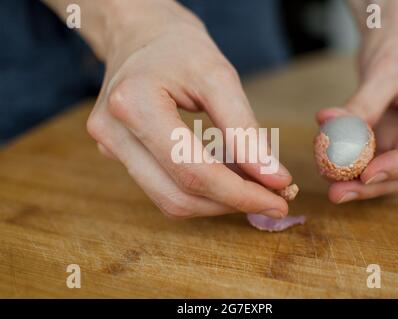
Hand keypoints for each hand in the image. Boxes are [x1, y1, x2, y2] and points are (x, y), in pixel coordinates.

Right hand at [85, 0, 291, 217]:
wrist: (140, 34)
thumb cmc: (178, 47)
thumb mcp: (218, 77)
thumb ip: (244, 130)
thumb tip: (273, 177)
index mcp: (134, 105)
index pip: (193, 170)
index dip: (240, 193)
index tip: (279, 199)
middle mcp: (112, 133)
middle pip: (178, 196)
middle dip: (230, 203)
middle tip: (271, 196)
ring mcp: (109, 147)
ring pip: (169, 201)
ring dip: (215, 201)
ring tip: (249, 182)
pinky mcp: (117, 154)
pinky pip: (162, 188)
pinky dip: (199, 189)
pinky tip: (223, 174)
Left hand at [317, 28, 397, 202]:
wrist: (391, 40)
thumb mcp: (386, 71)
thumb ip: (365, 103)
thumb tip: (335, 129)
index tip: (369, 173)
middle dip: (369, 186)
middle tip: (336, 192)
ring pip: (380, 172)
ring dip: (350, 178)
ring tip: (323, 174)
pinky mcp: (381, 144)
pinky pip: (361, 158)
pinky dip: (341, 160)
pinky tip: (320, 156)